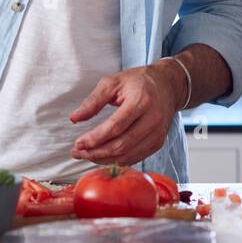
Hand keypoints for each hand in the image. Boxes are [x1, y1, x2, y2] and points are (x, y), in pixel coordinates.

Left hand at [68, 61, 184, 165]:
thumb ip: (93, 100)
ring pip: (127, 155)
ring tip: (86, 155)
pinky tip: (102, 156)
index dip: (95, 138)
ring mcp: (158, 133)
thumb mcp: (113, 82)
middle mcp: (153, 119)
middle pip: (121, 144)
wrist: (167, 86)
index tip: (78, 143)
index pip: (115, 126)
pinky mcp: (158, 142)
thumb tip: (74, 118)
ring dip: (104, 159)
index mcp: (141, 101)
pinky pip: (135, 157)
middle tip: (77, 152)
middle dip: (96, 152)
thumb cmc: (138, 81)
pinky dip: (116, 160)